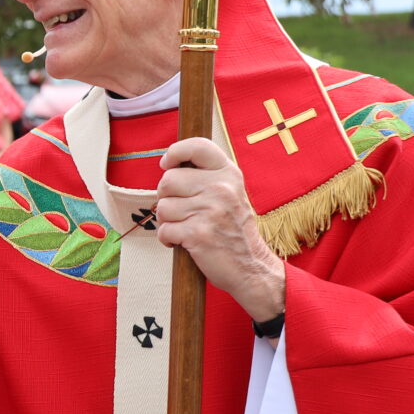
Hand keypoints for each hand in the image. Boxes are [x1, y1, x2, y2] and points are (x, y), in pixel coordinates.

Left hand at [155, 138, 285, 320]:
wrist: (250, 266)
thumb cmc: (231, 228)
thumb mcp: (228, 193)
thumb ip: (205, 176)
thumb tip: (168, 165)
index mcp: (229, 174)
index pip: (197, 146)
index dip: (175, 152)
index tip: (168, 164)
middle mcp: (221, 188)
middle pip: (167, 180)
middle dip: (167, 197)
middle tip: (184, 211)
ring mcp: (210, 211)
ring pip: (162, 207)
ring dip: (169, 221)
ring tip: (189, 227)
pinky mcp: (198, 233)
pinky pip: (164, 230)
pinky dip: (168, 239)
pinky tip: (185, 242)